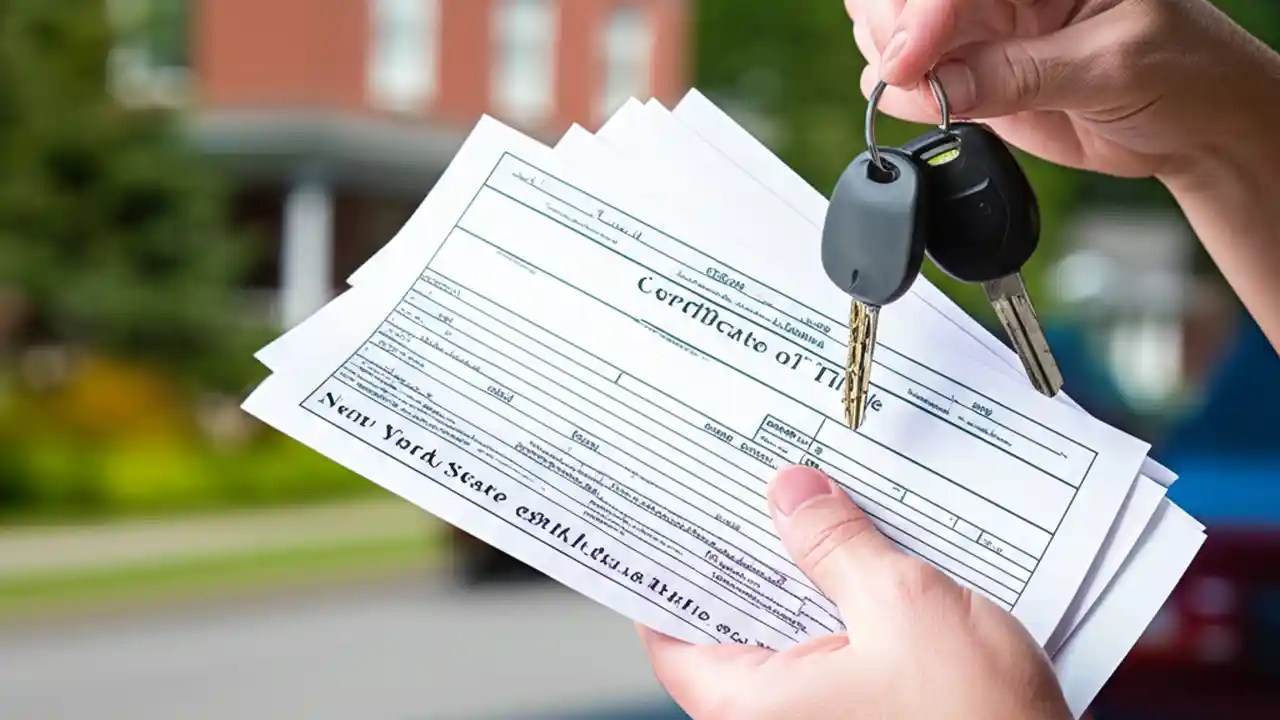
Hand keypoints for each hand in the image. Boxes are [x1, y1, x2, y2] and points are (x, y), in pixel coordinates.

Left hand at [637, 466, 1070, 719]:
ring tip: (819, 516)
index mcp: (753, 705)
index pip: (672, 634)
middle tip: (761, 496)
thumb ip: (839, 545)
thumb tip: (794, 497)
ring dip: (806, 581)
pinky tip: (867, 567)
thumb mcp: (903, 606)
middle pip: (735, 628)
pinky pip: (833, 660)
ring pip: (790, 640)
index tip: (680, 519)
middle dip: (753, 558)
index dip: (673, 571)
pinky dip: (843, 612)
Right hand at [846, 0, 1279, 181]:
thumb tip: (938, 88)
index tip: (908, 64)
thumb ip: (1021, 76)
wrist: (1194, 126)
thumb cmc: (1182, 71)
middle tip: (905, 77)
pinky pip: (904, 78)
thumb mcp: (1112, 66)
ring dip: (887, 61)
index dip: (918, 15)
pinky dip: (895, 93)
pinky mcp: (969, 77)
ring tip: (922, 93)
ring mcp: (979, 32)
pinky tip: (924, 106)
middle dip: (890, 31)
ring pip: (888, 28)